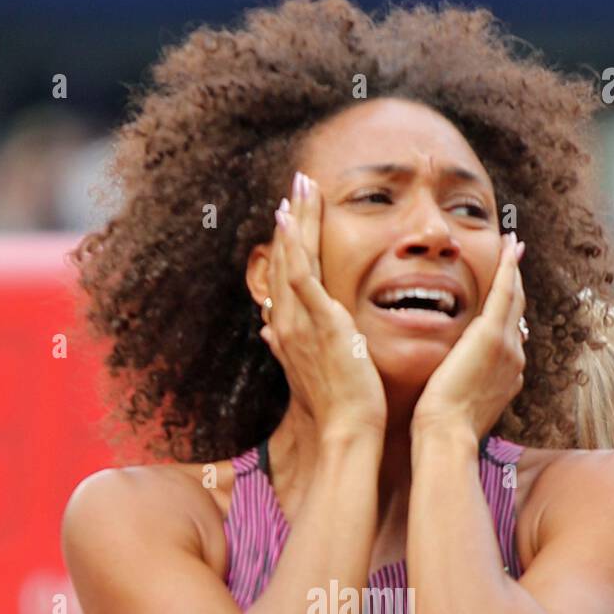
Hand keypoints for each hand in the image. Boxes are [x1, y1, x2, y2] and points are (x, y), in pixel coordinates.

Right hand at [261, 172, 387, 439]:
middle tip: (296, 183)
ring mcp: (301, 321)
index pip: (285, 277)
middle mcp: (288, 322)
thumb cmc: (338, 407)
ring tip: (300, 184)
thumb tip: (266, 332)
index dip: (287, 243)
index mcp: (289, 330)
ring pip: (292, 259)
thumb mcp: (311, 372)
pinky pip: (301, 276)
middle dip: (291, 220)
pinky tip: (290, 217)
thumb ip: (288, 347)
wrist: (347, 430)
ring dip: (296, 219)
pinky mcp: (320, 322)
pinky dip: (294, 245)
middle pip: (285, 259)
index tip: (289, 214)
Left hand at [411, 234, 526, 440]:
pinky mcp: (491, 335)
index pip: (509, 335)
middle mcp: (514, 358)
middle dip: (516, 284)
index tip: (506, 295)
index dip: (509, 312)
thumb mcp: (458, 406)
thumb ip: (461, 387)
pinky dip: (508, 267)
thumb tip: (449, 380)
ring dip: (513, 270)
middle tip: (514, 256)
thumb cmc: (442, 429)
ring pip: (514, 299)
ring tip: (511, 245)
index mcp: (506, 375)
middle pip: (517, 312)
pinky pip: (504, 292)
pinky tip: (509, 246)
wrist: (447, 435)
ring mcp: (507, 346)